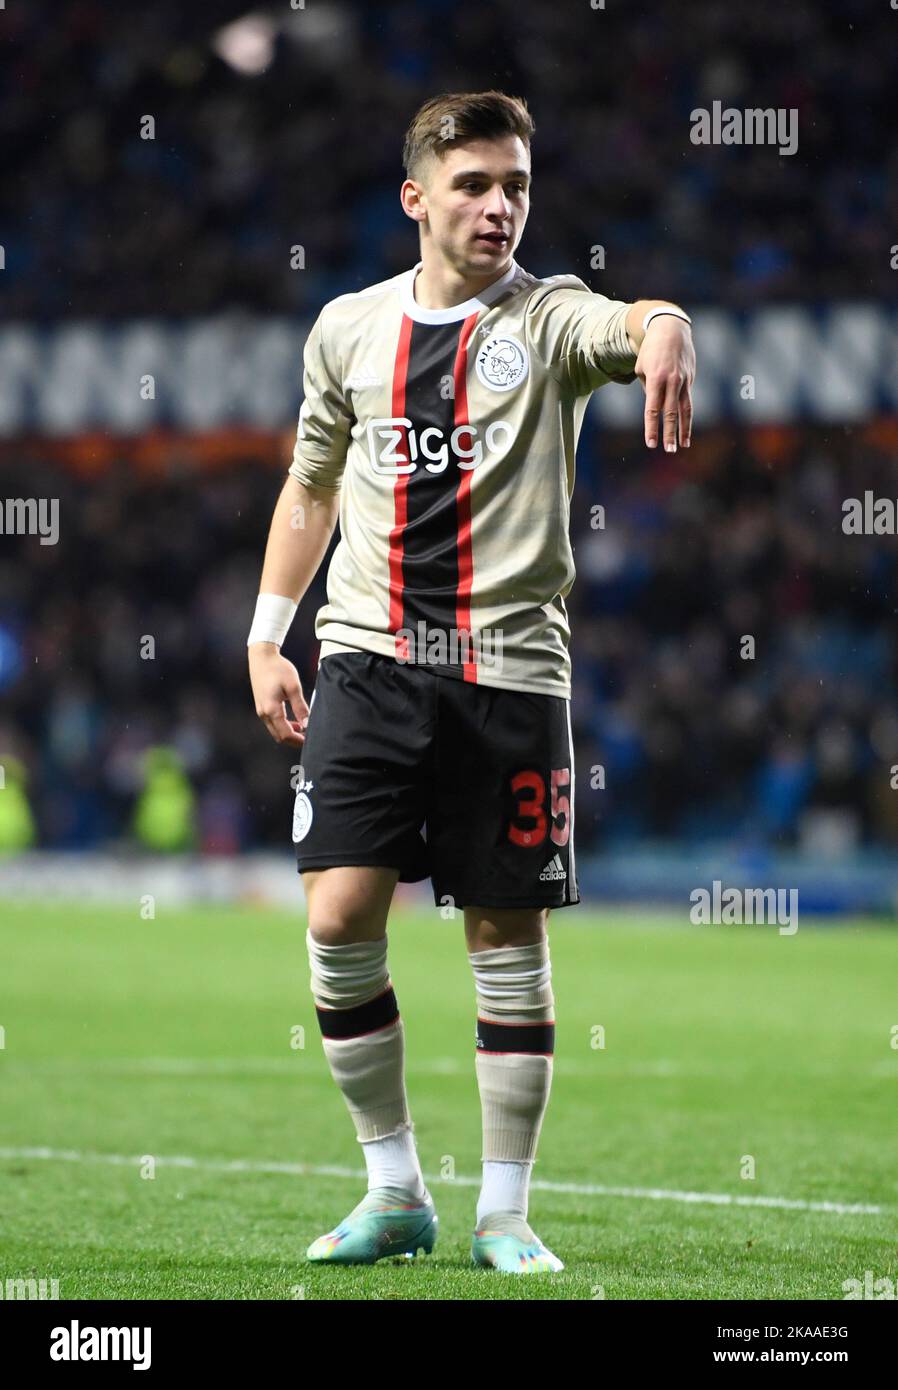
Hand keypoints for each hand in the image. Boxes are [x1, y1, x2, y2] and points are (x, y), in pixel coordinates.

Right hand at [248, 644, 308, 745]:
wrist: (261, 657)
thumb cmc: (278, 668)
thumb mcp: (293, 687)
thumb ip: (300, 707)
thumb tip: (307, 723)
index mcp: (271, 709)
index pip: (286, 734)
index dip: (299, 740)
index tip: (311, 739)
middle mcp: (263, 713)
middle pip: (279, 736)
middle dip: (294, 740)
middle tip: (309, 738)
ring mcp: (260, 710)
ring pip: (275, 731)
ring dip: (289, 733)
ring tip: (304, 728)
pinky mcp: (261, 706)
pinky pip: (272, 723)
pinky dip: (283, 726)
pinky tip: (295, 721)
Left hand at [635, 316, 695, 451]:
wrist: (672, 329)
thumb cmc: (651, 350)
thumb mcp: (641, 368)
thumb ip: (648, 389)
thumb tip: (656, 406)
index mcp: (656, 380)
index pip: (652, 410)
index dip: (652, 428)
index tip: (651, 444)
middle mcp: (672, 382)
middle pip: (671, 413)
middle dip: (670, 433)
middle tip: (669, 450)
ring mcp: (683, 381)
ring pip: (685, 409)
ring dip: (684, 429)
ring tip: (683, 445)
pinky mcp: (691, 379)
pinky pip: (687, 401)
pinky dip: (687, 416)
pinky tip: (685, 429)